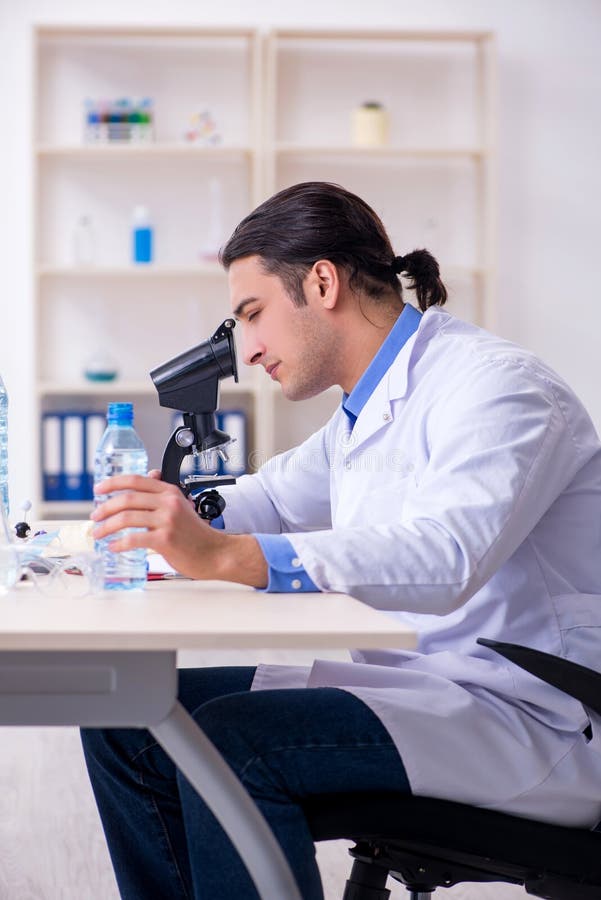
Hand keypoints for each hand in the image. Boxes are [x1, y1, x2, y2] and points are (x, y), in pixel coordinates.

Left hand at [91, 474, 220, 578]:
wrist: (215, 553)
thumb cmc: (197, 534)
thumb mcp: (183, 506)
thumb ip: (164, 495)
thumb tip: (149, 478)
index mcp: (170, 492)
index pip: (136, 480)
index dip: (113, 483)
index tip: (99, 489)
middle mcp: (168, 503)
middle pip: (127, 499)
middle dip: (105, 508)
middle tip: (95, 516)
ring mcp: (167, 521)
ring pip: (127, 518)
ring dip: (107, 526)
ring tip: (99, 533)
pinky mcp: (165, 539)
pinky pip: (134, 539)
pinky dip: (119, 543)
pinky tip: (113, 547)